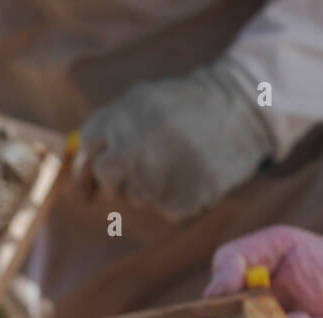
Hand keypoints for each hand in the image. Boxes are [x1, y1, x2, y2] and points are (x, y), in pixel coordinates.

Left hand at [73, 60, 272, 221]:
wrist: (242, 106)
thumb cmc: (186, 108)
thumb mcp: (141, 102)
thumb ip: (107, 131)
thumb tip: (81, 177)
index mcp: (119, 118)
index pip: (86, 159)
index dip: (89, 173)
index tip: (96, 182)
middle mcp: (133, 148)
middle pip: (108, 180)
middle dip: (119, 180)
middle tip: (145, 168)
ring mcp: (158, 177)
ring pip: (138, 198)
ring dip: (152, 188)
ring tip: (179, 163)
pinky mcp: (182, 201)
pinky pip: (166, 210)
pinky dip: (178, 198)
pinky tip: (194, 175)